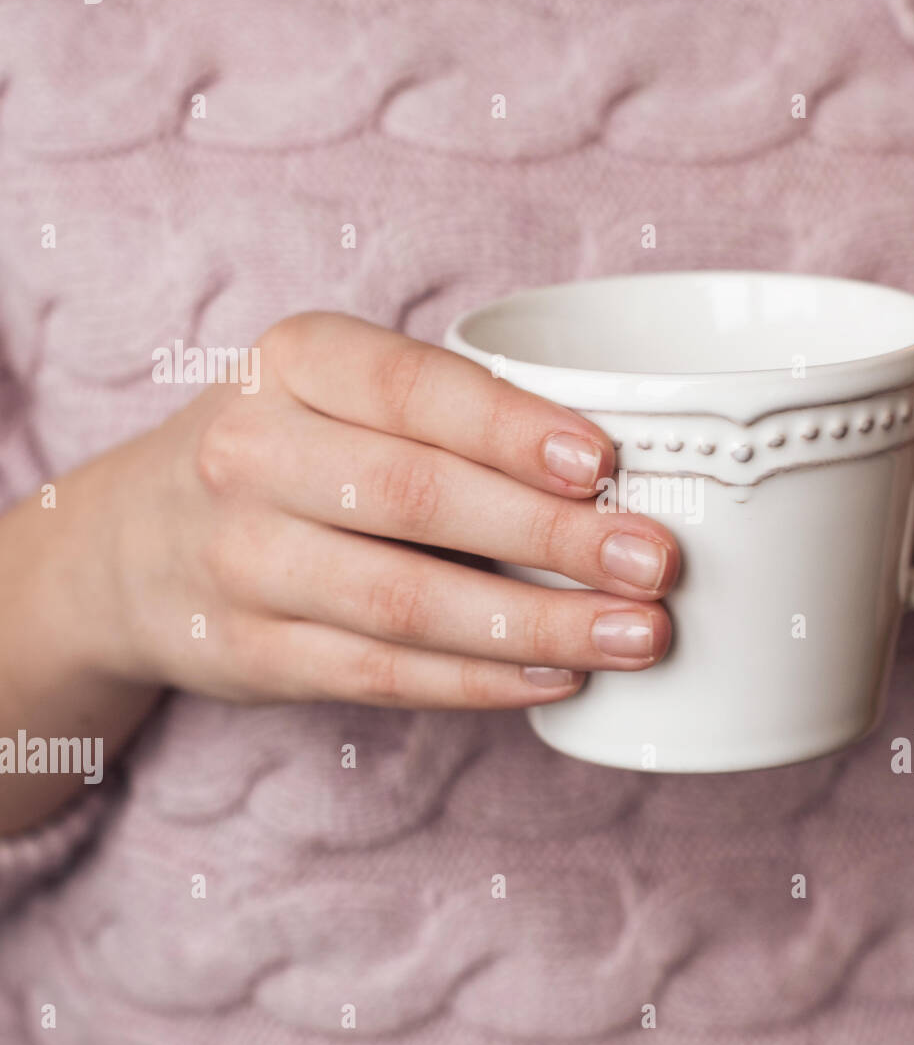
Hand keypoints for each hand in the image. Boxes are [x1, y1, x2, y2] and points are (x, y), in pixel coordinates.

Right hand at [90, 312, 678, 708]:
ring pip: (407, 601)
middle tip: (654, 562)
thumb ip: (444, 412)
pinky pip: (382, 674)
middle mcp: (252, 455)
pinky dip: (480, 682)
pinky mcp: (253, 653)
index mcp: (292, 363)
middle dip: (551, 535)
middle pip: (418, 498)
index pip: (413, 386)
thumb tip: (611, 475)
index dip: (512, 427)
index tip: (606, 463)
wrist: (128, 546)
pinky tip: (557, 677)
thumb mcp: (333, 391)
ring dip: (535, 623)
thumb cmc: (284, 452)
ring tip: (636, 636)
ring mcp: (244, 562)